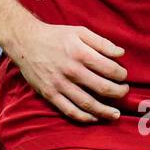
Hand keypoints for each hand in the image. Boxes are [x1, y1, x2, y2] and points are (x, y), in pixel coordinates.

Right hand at [7, 18, 127, 122]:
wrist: (25, 42)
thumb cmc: (55, 36)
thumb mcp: (79, 31)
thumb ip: (101, 42)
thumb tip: (121, 53)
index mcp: (80, 53)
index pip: (109, 69)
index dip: (121, 74)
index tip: (123, 76)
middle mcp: (71, 70)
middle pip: (102, 88)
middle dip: (118, 92)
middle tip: (124, 92)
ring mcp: (60, 84)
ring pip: (88, 103)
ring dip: (105, 111)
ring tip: (115, 114)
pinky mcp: (50, 94)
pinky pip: (69, 110)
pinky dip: (84, 117)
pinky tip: (94, 118)